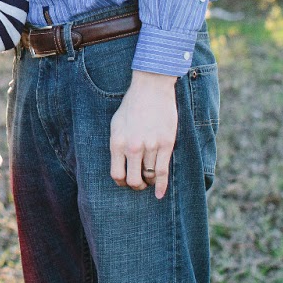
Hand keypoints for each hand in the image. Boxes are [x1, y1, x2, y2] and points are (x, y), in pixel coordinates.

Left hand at [109, 71, 177, 198]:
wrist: (151, 88)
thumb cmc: (132, 106)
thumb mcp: (116, 124)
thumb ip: (117, 145)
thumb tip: (120, 165)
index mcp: (117, 142)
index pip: (117, 174)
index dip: (121, 182)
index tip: (126, 181)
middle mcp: (132, 147)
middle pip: (133, 180)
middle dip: (136, 186)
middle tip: (139, 184)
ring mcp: (150, 146)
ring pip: (149, 177)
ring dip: (148, 182)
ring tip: (149, 180)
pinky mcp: (166, 144)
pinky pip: (162, 172)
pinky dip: (161, 186)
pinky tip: (159, 194)